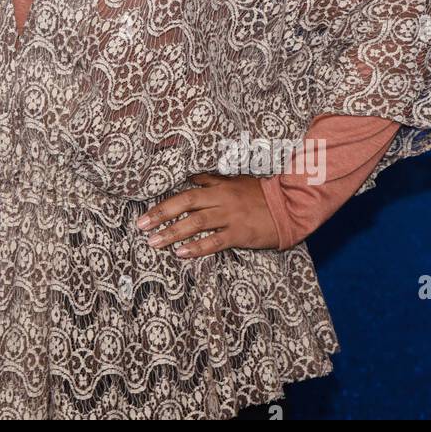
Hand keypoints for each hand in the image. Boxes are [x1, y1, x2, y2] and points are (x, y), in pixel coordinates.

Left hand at [136, 172, 280, 256]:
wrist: (290, 206)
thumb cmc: (261, 194)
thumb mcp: (236, 181)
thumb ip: (213, 180)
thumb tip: (191, 178)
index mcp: (219, 186)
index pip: (186, 192)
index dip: (165, 202)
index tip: (146, 211)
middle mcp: (221, 199)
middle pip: (185, 203)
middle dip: (161, 214)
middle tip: (140, 225)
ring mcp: (230, 216)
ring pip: (196, 223)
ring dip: (172, 232)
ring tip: (153, 242)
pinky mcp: (240, 234)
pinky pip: (215, 241)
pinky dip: (197, 247)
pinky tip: (181, 253)